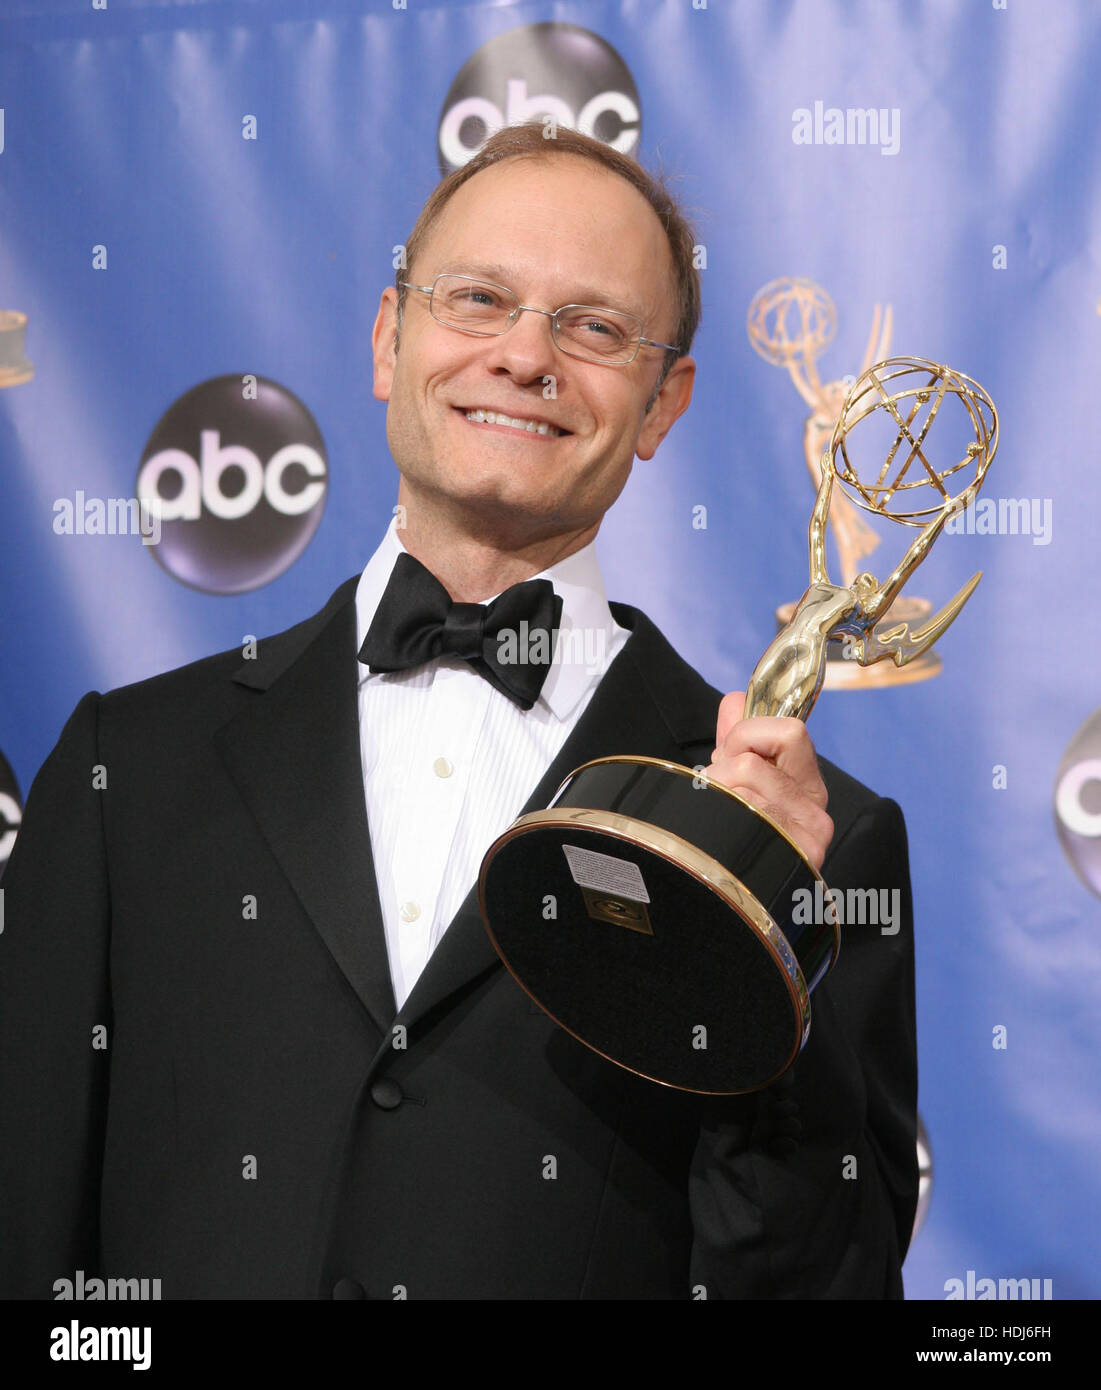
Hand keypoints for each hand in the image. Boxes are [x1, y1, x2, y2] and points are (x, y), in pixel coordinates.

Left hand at [703, 691, 833, 870]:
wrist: (744, 892)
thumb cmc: (743, 829)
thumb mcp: (745, 775)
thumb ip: (741, 736)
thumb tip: (736, 700)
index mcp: (807, 782)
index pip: (791, 731)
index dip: (749, 735)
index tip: (734, 753)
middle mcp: (815, 809)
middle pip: (750, 762)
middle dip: (722, 770)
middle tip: (724, 792)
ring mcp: (806, 837)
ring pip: (738, 785)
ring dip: (715, 795)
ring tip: (722, 816)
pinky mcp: (792, 860)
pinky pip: (737, 816)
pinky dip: (717, 817)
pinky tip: (725, 835)